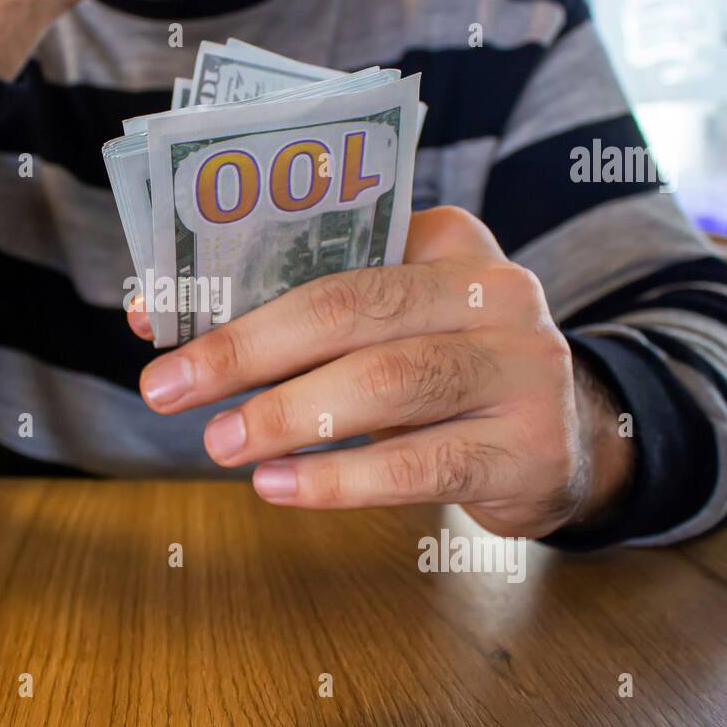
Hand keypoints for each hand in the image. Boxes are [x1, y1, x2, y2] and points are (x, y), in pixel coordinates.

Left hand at [128, 206, 633, 538]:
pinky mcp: (526, 448)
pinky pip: (419, 462)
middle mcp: (493, 290)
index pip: (326, 245)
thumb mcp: (388, 328)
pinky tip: (278, 487)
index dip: (234, 280)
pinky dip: (339, 478)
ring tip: (219, 442)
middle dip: (246, 349)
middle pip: (351, 307)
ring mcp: (520, 367)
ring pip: (387, 381)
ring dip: (287, 415)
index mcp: (446, 240)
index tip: (156, 317)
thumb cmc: (445, 371)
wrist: (571, 440)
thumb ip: (295, 316)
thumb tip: (159, 318)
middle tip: (167, 388)